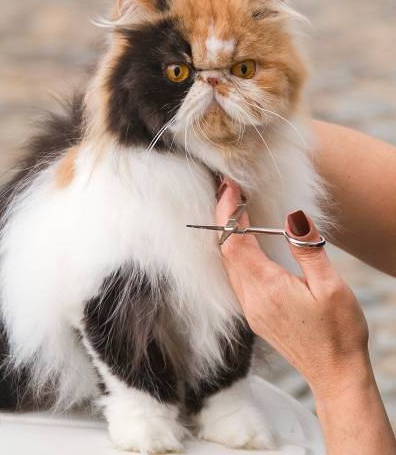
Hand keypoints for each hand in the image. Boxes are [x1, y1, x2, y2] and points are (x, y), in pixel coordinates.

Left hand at [216, 180, 369, 398]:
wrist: (335, 374)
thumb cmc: (339, 332)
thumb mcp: (331, 287)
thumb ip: (308, 250)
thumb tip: (293, 217)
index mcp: (267, 288)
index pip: (233, 242)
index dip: (227, 212)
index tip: (229, 187)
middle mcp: (250, 298)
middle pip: (224, 252)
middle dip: (223, 218)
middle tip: (229, 190)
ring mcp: (249, 308)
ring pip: (227, 265)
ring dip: (227, 236)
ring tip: (234, 209)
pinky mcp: (254, 315)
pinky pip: (235, 278)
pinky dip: (235, 254)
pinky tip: (245, 243)